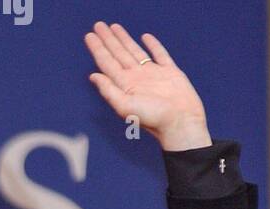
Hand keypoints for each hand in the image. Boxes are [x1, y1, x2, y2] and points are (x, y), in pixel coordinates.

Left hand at [85, 22, 209, 150]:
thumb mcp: (125, 106)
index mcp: (124, 85)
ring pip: (134, 51)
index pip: (107, 63)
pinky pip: (159, 54)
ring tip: (114, 27)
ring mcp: (153, 74)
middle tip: (97, 25)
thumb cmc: (153, 119)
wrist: (180, 121)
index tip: (89, 36)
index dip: (98, 49)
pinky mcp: (170, 72)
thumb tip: (93, 76)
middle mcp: (136, 78)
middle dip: (108, 40)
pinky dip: (153, 45)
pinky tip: (145, 37)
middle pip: (118, 54)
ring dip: (124, 39)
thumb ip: (109, 90)